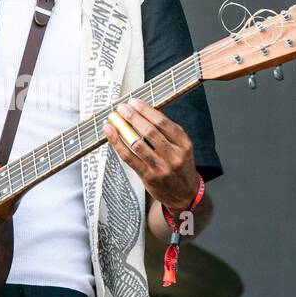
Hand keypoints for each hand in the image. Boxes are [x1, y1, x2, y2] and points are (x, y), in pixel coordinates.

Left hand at [102, 96, 199, 211]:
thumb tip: (145, 111)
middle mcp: (174, 155)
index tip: (134, 102)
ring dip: (123, 128)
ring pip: (137, 144)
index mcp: (184, 144)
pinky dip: (117, 143)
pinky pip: (129, 157)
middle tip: (122, 107)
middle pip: (150, 131)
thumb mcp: (182, 147)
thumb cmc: (181, 166)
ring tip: (114, 118)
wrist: (184, 194)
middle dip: (133, 116)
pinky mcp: (148, 177)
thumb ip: (167, 131)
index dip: (146, 110)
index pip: (163, 123)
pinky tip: (111, 133)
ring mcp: (160, 167)